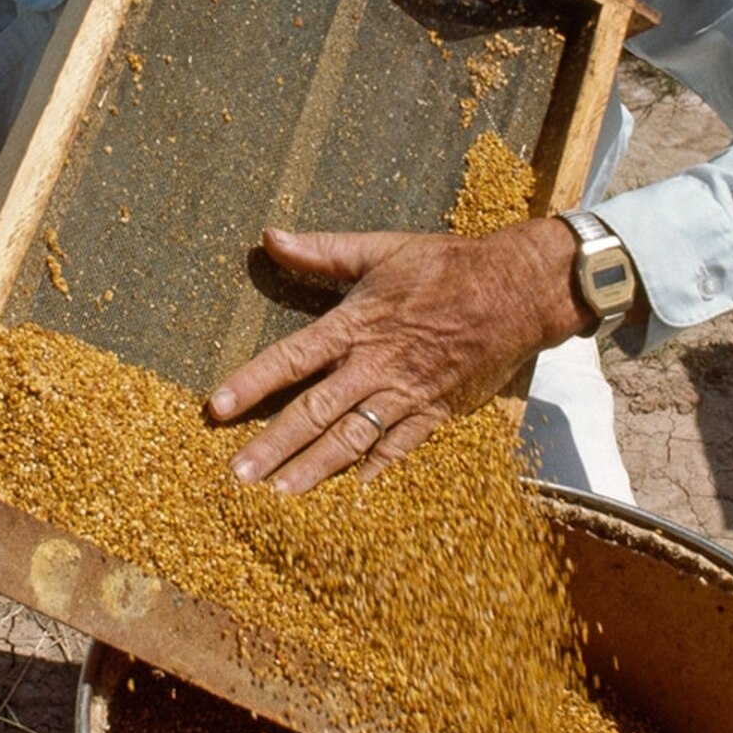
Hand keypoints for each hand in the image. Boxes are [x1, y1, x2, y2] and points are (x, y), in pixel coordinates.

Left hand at [210, 219, 589, 493]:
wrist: (516, 290)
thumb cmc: (446, 265)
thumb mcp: (381, 249)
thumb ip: (323, 251)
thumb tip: (269, 238)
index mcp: (356, 324)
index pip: (291, 358)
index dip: (252, 383)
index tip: (216, 408)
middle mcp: (375, 364)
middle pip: (315, 411)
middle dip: (273, 444)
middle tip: (237, 475)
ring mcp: (406, 393)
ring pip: (351, 438)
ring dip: (313, 468)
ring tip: (279, 494)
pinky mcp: (435, 411)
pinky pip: (398, 448)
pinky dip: (372, 471)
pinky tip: (347, 492)